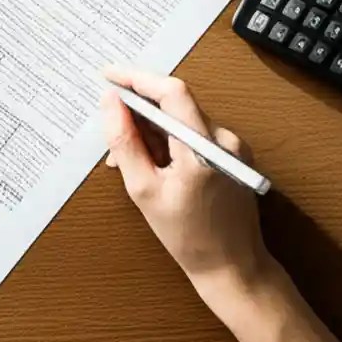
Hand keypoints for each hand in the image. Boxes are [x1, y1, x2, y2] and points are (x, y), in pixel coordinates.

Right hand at [99, 67, 269, 282]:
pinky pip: (192, 135)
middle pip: (175, 105)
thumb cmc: (188, 236)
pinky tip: (152, 166)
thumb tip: (111, 104)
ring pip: (181, 121)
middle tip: (111, 133)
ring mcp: (232, 146)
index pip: (171, 92)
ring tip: (128, 161)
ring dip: (150, 131)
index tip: (108, 76)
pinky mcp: (232, 155)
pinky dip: (167, 143)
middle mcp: (224, 140)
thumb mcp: (143, 190)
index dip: (137, 78)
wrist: (232, 266)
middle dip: (138, 113)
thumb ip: (125, 142)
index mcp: (203, 148)